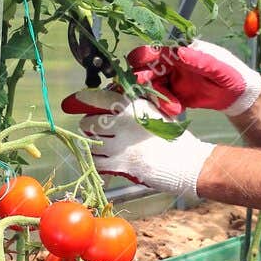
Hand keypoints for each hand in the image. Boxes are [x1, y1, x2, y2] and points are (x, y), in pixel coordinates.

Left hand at [64, 89, 215, 196]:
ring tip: (101, 146)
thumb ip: (135, 106)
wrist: (187, 162)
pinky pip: (97, 162)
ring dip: (92, 145)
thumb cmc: (174, 138)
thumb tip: (112, 100)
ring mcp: (121, 143)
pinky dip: (98, 162)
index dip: (83, 99)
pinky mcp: (120, 163)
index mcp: (133, 104)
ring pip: (91, 143)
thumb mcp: (156, 112)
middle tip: (95, 130)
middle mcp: (123, 120)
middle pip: (89, 121)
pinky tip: (105, 161)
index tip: (74, 102)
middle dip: (89, 126)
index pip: (97, 97)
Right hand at [127, 41, 260, 115]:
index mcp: (180, 50)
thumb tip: (179, 52)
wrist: (239, 95)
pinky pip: (161, 100)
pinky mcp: (174, 95)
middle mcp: (171, 63)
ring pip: (152, 87)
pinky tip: (177, 111)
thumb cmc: (232, 74)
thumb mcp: (218, 68)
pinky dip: (165, 106)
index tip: (139, 74)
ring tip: (175, 109)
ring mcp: (172, 79)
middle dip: (143, 81)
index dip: (142, 60)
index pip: (154, 50)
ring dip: (159, 98)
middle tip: (148, 92)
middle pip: (146, 69)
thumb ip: (199, 61)